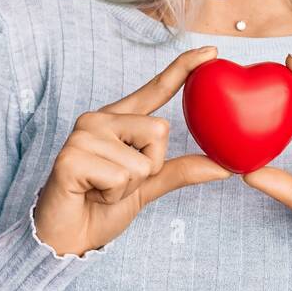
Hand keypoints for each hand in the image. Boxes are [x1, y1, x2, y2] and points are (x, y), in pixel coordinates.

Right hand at [33, 45, 232, 256]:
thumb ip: (180, 171)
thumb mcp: (147, 186)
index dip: (183, 69)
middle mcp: (98, 120)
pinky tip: (90, 194)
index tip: (212, 52)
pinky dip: (113, 195)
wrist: (67, 239)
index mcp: (117, 120)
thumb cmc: (101, 208)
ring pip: (142, 160)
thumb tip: (225, 166)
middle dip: (150, 167)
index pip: (155, 89)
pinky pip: (120, 177)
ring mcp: (82, 136)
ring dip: (129, 186)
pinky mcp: (71, 158)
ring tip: (101, 189)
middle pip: (159, 130)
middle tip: (118, 182)